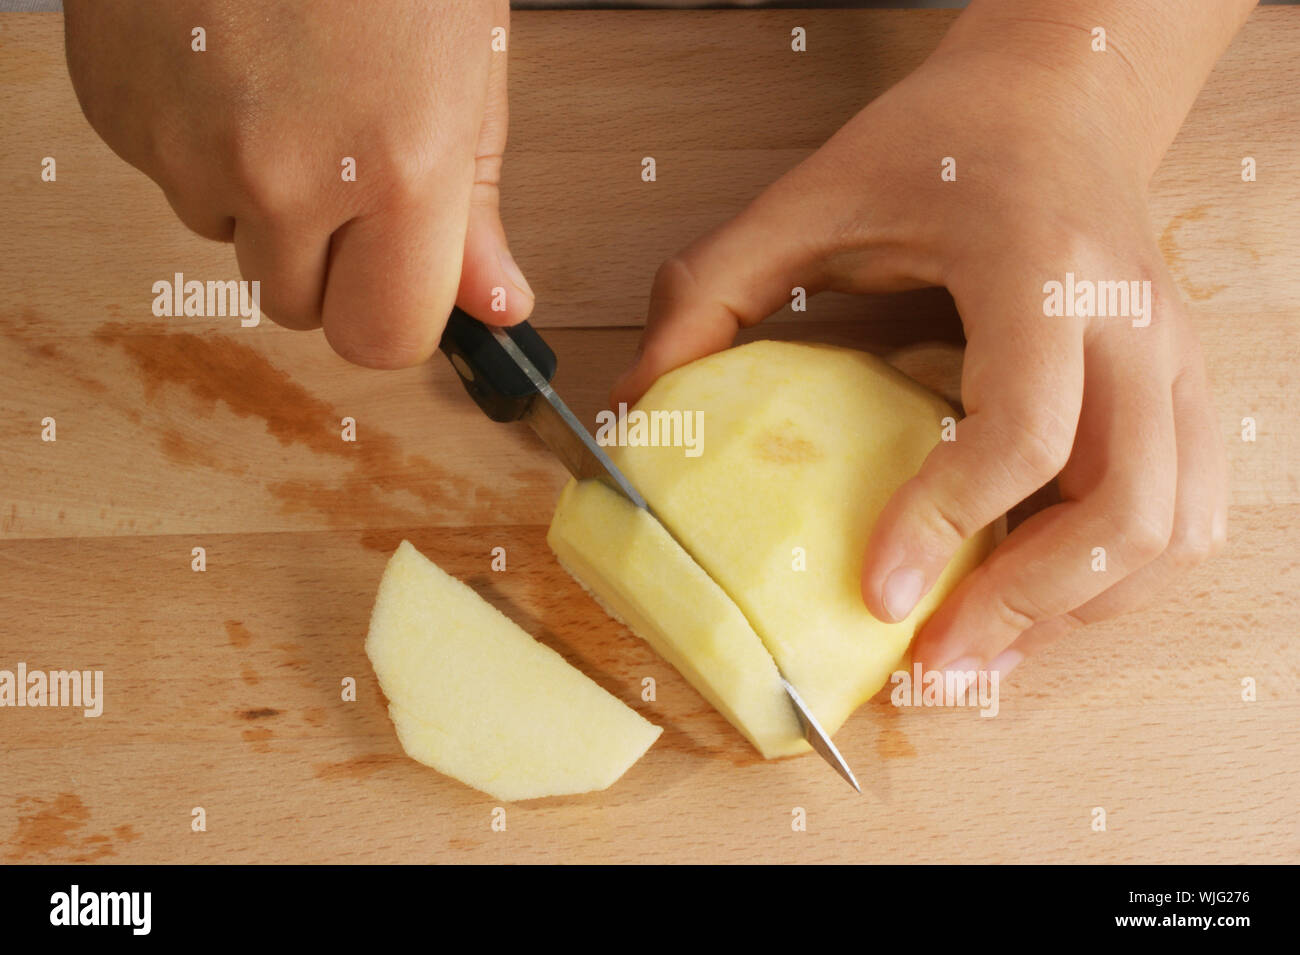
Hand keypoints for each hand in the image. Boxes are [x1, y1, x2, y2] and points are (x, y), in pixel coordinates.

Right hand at [64, 0, 530, 366]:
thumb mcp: (466, 68)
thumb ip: (475, 207)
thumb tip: (496, 308)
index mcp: (399, 167)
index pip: (384, 341)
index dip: (395, 314)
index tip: (402, 277)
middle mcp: (287, 176)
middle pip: (299, 310)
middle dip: (329, 265)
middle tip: (348, 165)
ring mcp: (188, 148)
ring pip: (231, 244)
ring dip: (263, 202)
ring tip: (288, 90)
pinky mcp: (121, 116)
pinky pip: (172, 181)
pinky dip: (201, 146)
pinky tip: (230, 66)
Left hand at [611, 42, 1227, 677]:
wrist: (1058, 98)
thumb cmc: (940, 140)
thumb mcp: (809, 199)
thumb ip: (713, 292)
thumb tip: (640, 403)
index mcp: (1038, 267)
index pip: (1025, 427)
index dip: (951, 525)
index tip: (880, 596)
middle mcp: (1130, 319)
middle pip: (1124, 509)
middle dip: (1029, 609)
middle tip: (937, 663)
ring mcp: (1174, 355)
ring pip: (1169, 529)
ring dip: (1078, 609)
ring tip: (984, 651)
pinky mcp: (1185, 382)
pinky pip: (1188, 510)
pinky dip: (1121, 576)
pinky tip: (1044, 597)